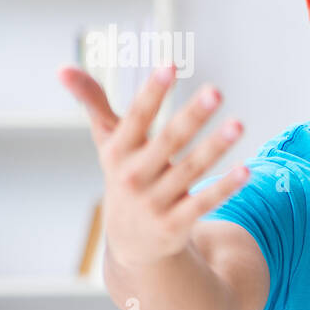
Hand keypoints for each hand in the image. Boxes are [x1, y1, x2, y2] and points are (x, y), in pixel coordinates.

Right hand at [57, 64, 249, 268]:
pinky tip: (246, 169)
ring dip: (216, 147)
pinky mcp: (177, 223)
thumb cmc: (126, 177)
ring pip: (191, 169)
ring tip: (239, 124)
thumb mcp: (109, 144)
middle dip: (192, 116)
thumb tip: (63, 69)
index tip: (169, 66)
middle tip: (216, 91)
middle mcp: (135, 176)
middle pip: (169, 140)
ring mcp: (155, 201)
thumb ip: (94, 105)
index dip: (152, 92)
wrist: (131, 243)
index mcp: (118, 152)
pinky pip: (204, 201)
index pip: (136, 117)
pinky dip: (225, 186)